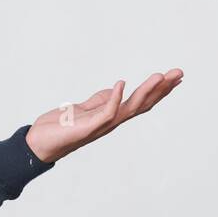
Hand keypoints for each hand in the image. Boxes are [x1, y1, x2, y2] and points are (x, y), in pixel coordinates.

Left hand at [25, 69, 183, 163]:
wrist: (38, 143)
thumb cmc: (59, 128)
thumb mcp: (82, 109)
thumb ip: (99, 100)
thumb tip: (115, 89)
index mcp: (110, 116)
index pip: (140, 102)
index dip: (158, 91)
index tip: (174, 78)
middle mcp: (110, 122)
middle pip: (142, 104)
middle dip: (161, 89)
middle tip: (179, 73)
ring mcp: (100, 125)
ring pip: (130, 107)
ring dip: (146, 91)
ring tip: (159, 76)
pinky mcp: (88, 127)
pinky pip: (106, 112)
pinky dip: (114, 98)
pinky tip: (120, 84)